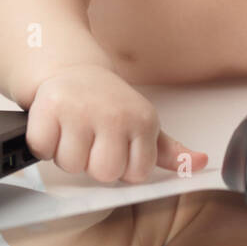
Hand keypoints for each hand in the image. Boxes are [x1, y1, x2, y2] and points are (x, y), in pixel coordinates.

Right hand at [26, 64, 206, 182]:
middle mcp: (115, 114)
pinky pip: (43, 150)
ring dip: (67, 154)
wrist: (74, 70)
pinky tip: (55, 128)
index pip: (134, 175)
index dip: (121, 168)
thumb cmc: (111, 105)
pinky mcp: (49, 107)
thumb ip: (171, 152)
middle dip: (93, 164)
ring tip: (73, 132)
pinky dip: (44, 144)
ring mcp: (81, 110)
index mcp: (143, 120)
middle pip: (103, 173)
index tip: (116, 147)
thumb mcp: (144, 125)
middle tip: (92, 141)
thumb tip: (202, 164)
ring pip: (71, 165)